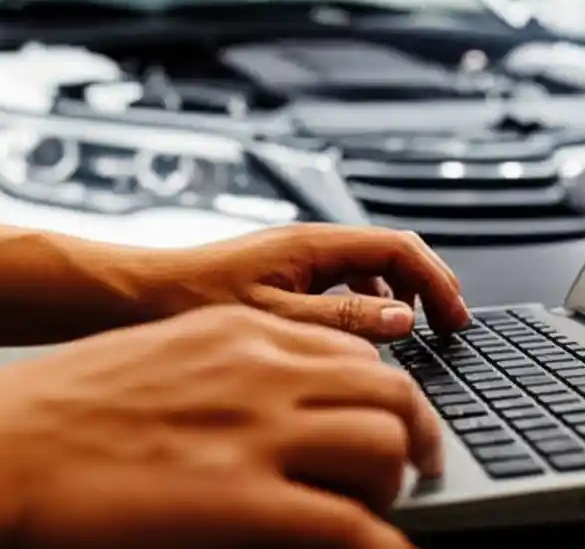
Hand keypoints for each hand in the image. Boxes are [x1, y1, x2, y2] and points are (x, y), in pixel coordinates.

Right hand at [0, 306, 434, 547]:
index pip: (355, 348)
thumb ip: (229, 376)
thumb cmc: (57, 409)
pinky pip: (351, 524)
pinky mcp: (244, 500)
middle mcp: (264, 369)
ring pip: (384, 446)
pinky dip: (383, 544)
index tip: (388, 418)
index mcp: (242, 332)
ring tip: (379, 512)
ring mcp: (258, 432)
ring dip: (395, 484)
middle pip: (390, 390)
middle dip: (414, 433)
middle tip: (416, 467)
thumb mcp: (163, 362)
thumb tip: (272, 410)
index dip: (382, 391)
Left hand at [153, 224, 470, 341]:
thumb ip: (343, 319)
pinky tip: (360, 339)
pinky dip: (368, 306)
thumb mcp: (273, 320)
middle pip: (393, 254)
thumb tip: (402, 319)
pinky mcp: (283, 278)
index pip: (401, 249)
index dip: (438, 282)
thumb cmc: (185, 302)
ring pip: (370, 270)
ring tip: (414, 336)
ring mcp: (297, 260)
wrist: (128, 297)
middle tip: (449, 327)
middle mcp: (310, 245)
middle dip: (428, 287)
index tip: (456, 319)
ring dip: (400, 297)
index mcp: (313, 245)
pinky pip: (344, 284)